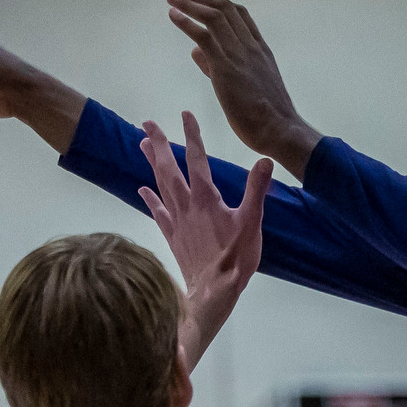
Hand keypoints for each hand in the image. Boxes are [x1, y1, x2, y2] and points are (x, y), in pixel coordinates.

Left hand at [138, 112, 272, 371]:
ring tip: (142, 145)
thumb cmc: (236, 258)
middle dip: (159, 145)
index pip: (197, 159)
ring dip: (152, 164)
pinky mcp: (172, 236)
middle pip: (169, 168)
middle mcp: (186, 205)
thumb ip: (256, 190)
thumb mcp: (252, 223)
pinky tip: (143, 190)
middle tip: (147, 124)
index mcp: (206, 198)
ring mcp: (176, 221)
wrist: (213, 291)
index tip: (185, 115)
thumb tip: (264, 160)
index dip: (192, 136)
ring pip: (160, 185)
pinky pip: (158, 212)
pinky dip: (150, 199)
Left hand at [165, 0, 322, 172]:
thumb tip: (195, 51)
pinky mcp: (227, 67)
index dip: (216, 1)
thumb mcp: (244, 86)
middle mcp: (251, 46)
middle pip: (224, 8)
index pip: (239, 15)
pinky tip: (173, 15)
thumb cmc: (265, 117)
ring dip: (189, 3)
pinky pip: (205, 36)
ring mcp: (240, 54)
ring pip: (214, 17)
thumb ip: (217, 66)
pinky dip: (187, 22)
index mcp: (260, 49)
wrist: (280, 130)